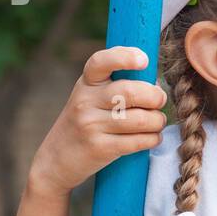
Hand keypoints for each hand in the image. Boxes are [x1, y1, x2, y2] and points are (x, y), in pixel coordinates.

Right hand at [27, 46, 168, 197]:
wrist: (56, 159)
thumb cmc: (86, 122)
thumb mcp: (92, 97)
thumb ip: (120, 86)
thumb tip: (156, 86)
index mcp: (86, 83)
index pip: (102, 61)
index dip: (125, 57)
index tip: (144, 60)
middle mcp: (86, 101)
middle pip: (131, 92)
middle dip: (155, 97)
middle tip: (160, 101)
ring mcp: (91, 125)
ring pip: (141, 119)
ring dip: (158, 121)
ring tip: (157, 122)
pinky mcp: (100, 148)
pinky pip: (138, 141)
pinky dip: (153, 139)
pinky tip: (152, 137)